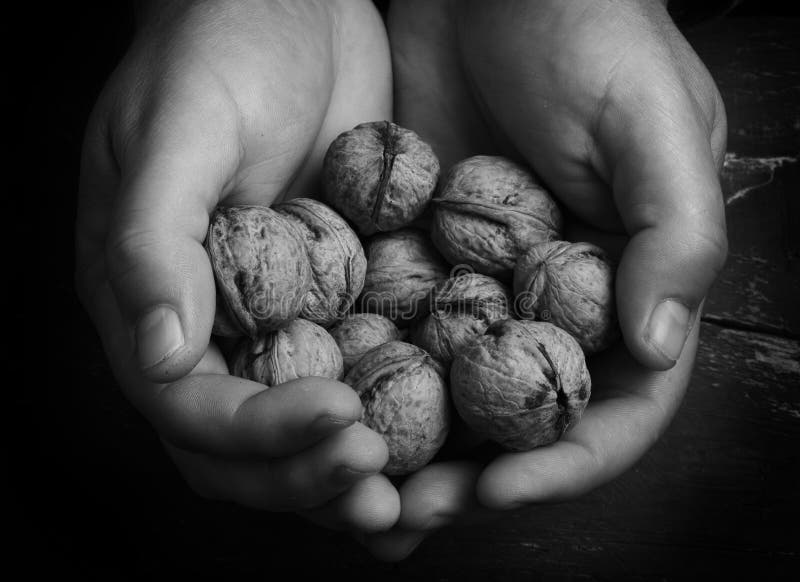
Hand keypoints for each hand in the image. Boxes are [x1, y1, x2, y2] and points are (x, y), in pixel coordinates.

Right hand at [75, 0, 398, 532]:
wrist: (289, 8)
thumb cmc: (218, 50)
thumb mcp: (175, 131)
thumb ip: (151, 243)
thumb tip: (160, 356)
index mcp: (152, 300)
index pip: (190, 405)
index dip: (260, 432)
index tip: (340, 418)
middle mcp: (210, 330)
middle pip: (242, 449)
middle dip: (308, 476)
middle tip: (381, 486)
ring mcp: (275, 326)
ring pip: (299, 438)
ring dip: (347, 481)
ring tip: (410, 506)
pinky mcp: (336, 307)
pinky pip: (356, 387)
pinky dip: (388, 437)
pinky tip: (431, 467)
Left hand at [366, 0, 727, 558]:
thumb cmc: (592, 32)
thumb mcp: (657, 124)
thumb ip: (674, 235)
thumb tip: (659, 350)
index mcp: (632, 287)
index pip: (617, 407)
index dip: (566, 463)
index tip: (500, 489)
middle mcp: (561, 304)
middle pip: (526, 421)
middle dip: (475, 476)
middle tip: (410, 512)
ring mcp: (488, 288)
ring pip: (457, 394)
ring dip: (414, 447)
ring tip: (362, 488)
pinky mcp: (425, 260)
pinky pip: (402, 335)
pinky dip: (374, 381)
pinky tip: (332, 412)